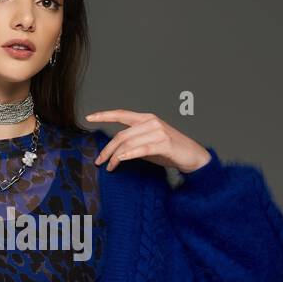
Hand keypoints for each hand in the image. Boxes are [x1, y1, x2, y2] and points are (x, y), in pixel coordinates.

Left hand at [87, 110, 210, 172]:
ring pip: (129, 143)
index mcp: (146, 119)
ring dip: (116, 156)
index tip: (89, 118)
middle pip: (121, 134)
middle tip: (99, 161)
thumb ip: (133, 142)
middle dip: (107, 149)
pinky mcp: (164, 143)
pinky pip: (142, 149)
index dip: (104, 115)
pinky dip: (129, 154)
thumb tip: (114, 150)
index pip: (121, 114)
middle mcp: (151, 122)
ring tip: (110, 167)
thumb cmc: (170, 151)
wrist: (193, 156)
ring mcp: (158, 131)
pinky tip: (121, 160)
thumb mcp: (148, 144)